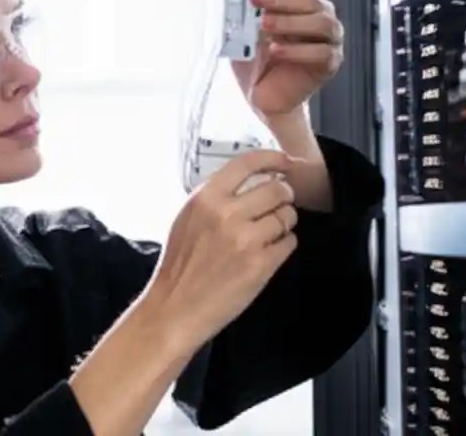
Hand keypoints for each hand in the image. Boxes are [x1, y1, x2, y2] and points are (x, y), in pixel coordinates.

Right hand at [144, 150, 298, 344]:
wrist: (176, 307)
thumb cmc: (179, 266)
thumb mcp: (186, 219)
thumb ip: (215, 199)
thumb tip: (252, 184)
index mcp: (205, 199)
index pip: (247, 163)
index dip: (273, 158)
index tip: (285, 161)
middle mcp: (226, 214)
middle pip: (277, 189)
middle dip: (283, 197)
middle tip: (278, 206)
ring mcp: (245, 239)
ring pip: (287, 216)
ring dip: (283, 224)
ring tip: (268, 235)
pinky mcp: (261, 264)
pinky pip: (289, 243)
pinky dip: (283, 246)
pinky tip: (266, 253)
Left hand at [233, 0, 343, 119]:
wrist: (261, 93)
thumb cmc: (256, 58)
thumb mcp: (243, 29)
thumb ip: (244, 10)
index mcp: (299, 1)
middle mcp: (320, 15)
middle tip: (256, 0)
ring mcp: (329, 39)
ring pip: (321, 22)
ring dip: (289, 22)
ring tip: (265, 27)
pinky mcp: (329, 63)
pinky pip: (321, 52)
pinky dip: (296, 50)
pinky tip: (276, 51)